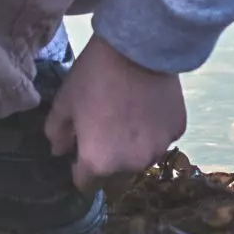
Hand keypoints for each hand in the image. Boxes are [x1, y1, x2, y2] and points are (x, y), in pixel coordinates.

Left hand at [46, 41, 186, 187]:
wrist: (139, 47)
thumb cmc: (94, 76)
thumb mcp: (64, 103)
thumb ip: (56, 134)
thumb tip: (60, 151)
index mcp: (99, 162)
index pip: (85, 185)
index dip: (79, 170)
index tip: (79, 150)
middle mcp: (131, 164)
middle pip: (116, 178)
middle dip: (107, 163)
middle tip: (103, 132)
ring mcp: (159, 149)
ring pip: (140, 159)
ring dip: (132, 149)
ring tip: (127, 118)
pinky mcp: (178, 131)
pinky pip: (160, 139)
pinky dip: (152, 131)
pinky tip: (147, 107)